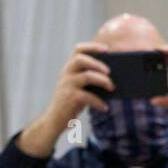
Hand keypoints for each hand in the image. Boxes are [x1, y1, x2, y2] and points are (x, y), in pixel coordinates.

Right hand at [19, 42, 113, 157]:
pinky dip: (98, 102)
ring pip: (86, 76)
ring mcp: (66, 85)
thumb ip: (90, 79)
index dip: (92, 46)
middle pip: (80, 59)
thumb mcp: (79, 87)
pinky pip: (87, 96)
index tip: (107, 49)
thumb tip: (113, 77)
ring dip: (102, 81)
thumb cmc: (71, 102)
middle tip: (110, 71)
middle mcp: (66, 73)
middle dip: (97, 63)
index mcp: (69, 68)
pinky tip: (105, 108)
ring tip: (112, 88)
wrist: (54, 120)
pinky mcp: (69, 98)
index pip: (78, 50)